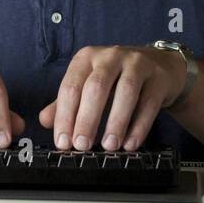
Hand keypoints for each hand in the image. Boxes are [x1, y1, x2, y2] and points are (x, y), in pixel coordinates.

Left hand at [39, 45, 185, 151]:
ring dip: (116, 122)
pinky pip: (148, 102)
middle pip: (96, 87)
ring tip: (109, 146)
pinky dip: (139, 125)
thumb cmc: (116, 79)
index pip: (70, 87)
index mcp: (86, 58)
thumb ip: (66, 103)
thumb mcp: (88, 85)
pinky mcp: (158, 76)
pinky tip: (131, 143)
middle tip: (82, 145)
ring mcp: (136, 63)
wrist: (158, 66)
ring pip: (125, 92)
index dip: (64, 116)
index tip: (62, 142)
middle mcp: (110, 56)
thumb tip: (45, 121)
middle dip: (87, 119)